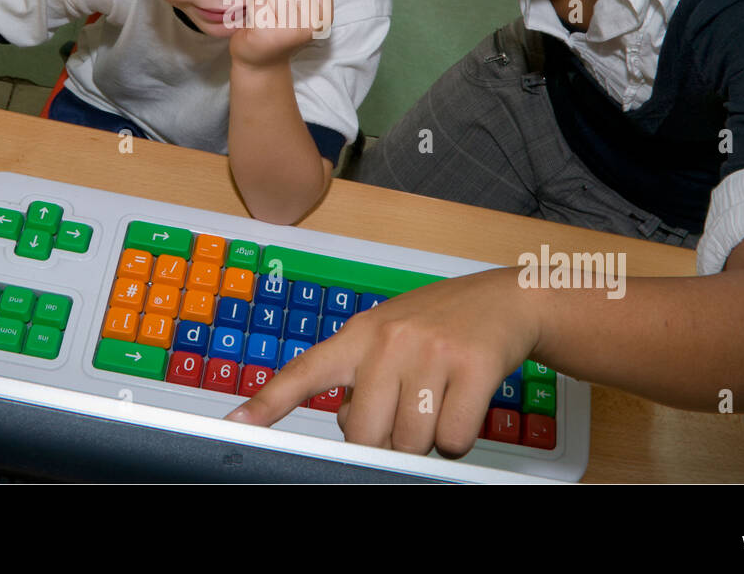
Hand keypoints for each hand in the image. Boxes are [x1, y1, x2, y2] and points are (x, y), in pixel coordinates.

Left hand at [226, 268, 540, 455]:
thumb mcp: (388, 337)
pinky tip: (463, 403)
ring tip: (439, 398)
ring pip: (410, 442)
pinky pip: (452, 440)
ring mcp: (430, 352)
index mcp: (359, 334)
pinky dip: (458, 437)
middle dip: (386, 439)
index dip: (267, 402)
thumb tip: (348, 428)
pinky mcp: (472, 367)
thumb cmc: (440, 324)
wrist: (505, 300)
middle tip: (407, 412)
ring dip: (427, 438)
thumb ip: (360, 378)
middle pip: (363, 433)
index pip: (304, 372)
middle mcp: (388, 340)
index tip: (237, 424)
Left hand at [228, 0, 332, 69]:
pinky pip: (260, 1)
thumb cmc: (281, 28)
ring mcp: (292, 29)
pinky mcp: (269, 33)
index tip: (295, 1)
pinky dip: (255, 9)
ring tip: (270, 16)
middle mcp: (313, 24)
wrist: (261, 60)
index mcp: (326, 16)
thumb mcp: (304, 7)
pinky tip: (259, 22)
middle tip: (280, 11)